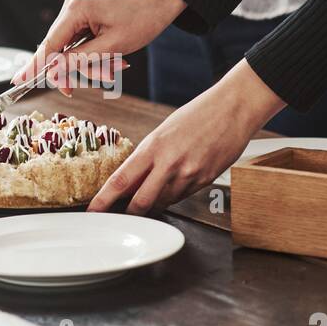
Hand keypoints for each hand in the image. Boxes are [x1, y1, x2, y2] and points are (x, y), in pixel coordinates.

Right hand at [12, 0, 187, 91]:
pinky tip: (116, 59)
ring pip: (71, 50)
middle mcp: (71, 7)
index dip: (34, 66)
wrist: (161, 1)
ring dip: (91, 64)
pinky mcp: (84, 16)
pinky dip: (94, 56)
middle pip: (58, 49)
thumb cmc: (142, 21)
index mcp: (75, 10)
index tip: (17, 82)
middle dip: (78, 69)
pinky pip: (80, 43)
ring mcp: (76, 10)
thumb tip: (53, 71)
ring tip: (119, 66)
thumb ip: (79, 60)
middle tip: (103, 78)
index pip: (48, 45)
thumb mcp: (112, 47)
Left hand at [89, 60, 286, 213]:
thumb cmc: (198, 114)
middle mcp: (169, 164)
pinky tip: (175, 183)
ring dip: (153, 204)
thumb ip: (149, 156)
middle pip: (140, 203)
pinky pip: (182, 197)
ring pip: (162, 203)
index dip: (103, 201)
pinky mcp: (205, 182)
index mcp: (153, 147)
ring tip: (153, 192)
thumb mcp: (164, 131)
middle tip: (119, 216)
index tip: (92, 211)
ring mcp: (189, 175)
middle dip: (128, 214)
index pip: (120, 180)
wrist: (234, 108)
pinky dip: (173, 196)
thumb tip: (134, 179)